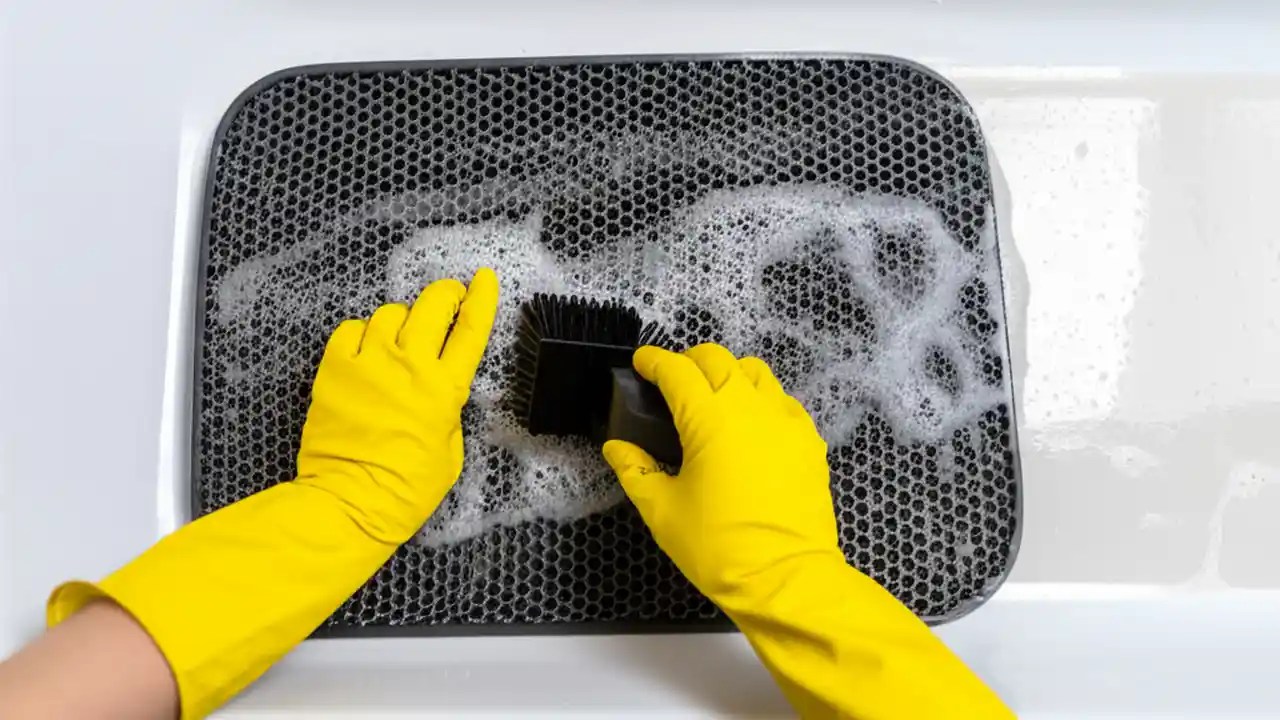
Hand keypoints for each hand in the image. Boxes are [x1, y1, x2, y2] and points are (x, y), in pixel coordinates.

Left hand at [296, 268, 499, 543]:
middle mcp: (410, 366)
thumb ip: (447, 410)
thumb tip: (436, 389)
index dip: (481, 299)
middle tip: (446, 298)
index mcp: (445, 389)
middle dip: (444, 294)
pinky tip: (365, 351)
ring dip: (400, 321)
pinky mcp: (334, 369)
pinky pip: (351, 329)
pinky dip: (361, 334)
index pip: (471, 329)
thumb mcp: (450, 451)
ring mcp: (369, 363)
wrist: (349, 503)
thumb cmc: (406, 488)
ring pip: (390, 313)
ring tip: (398, 341)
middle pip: (432, 306)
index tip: (484, 279)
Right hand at [604, 345, 1013, 718]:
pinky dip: (760, 400)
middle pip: (718, 358)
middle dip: (690, 361)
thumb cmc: (718, 548)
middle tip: (672, 382)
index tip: (641, 363)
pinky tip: (749, 427)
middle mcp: (749, 407)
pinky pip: (781, 401)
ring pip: (755, 372)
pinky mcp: (808, 440)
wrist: (785, 578)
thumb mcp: (662, 512)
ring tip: (713, 398)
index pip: (677, 370)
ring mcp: (785, 420)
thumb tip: (617, 447)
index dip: (654, 361)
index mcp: (709, 418)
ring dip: (728, 374)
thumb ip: (635, 470)